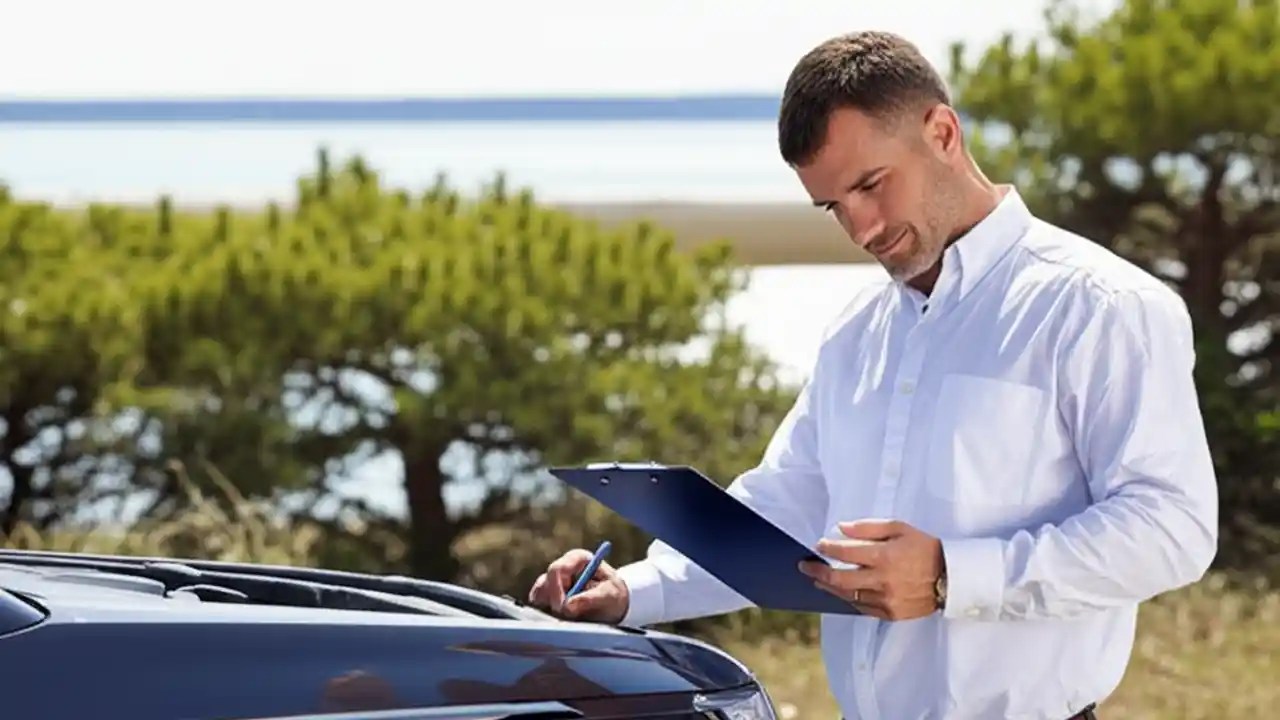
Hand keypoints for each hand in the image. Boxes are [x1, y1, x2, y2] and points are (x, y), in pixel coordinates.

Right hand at [528, 548, 629, 623]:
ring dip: (550, 609)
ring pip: (539, 595)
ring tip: (569, 619)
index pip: (557, 569)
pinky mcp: (548, 596)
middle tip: (564, 617)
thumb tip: (567, 607)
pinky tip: (561, 620)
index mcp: (577, 559)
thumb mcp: (609, 596)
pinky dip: (547, 613)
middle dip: (553, 602)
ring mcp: (553, 582)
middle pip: (544, 583)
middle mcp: (562, 567)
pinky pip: (539, 605)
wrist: (614, 605)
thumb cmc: (614, 595)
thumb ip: (589, 600)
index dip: (556, 589)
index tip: (562, 607)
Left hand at [799, 519, 943, 620]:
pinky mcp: (890, 613)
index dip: (827, 547)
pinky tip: (840, 592)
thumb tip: (841, 528)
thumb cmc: (925, 548)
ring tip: (817, 579)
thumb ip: (868, 528)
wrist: (952, 577)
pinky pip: (861, 607)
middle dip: (817, 571)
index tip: (818, 545)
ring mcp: (885, 599)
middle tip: (804, 566)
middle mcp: (882, 580)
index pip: (845, 552)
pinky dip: (847, 599)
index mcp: (884, 556)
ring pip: (847, 595)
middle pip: (839, 578)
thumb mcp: (900, 529)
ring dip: (829, 587)